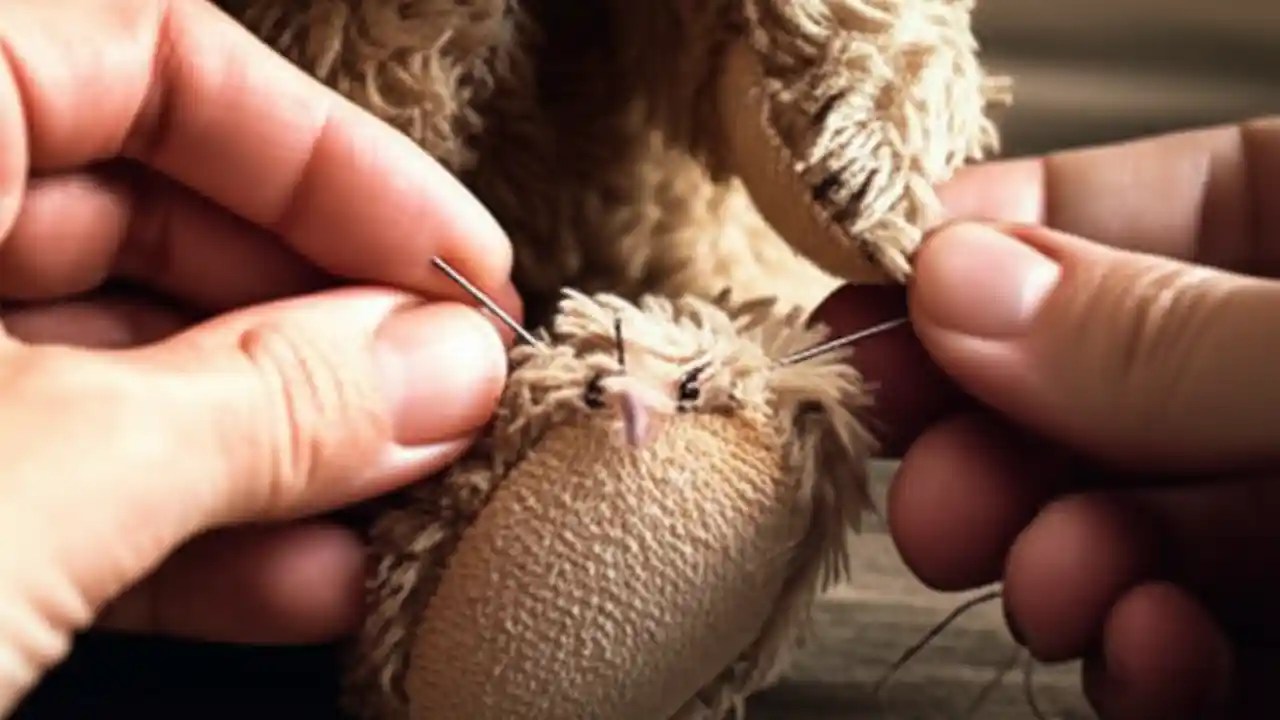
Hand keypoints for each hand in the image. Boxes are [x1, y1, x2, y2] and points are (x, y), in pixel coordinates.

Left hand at [0, 0, 517, 710]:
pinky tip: (308, 581)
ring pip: (118, 368)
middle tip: (446, 397)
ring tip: (403, 502)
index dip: (330, 161)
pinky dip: (188, 535)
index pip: (151, 57)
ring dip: (278, 451)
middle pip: (153, 219)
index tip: (461, 260)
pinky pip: (63, 482)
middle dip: (321, 327)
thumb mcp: (40, 472)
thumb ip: (258, 409)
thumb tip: (442, 371)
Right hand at [815, 118, 1279, 718]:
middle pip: (1095, 381)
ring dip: (1053, 557)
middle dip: (993, 434)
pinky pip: (1189, 644)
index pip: (1134, 210)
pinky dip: (1141, 662)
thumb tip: (958, 286)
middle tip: (923, 472)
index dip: (993, 244)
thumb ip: (1170, 334)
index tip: (869, 300)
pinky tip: (1143, 653)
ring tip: (1047, 581)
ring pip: (1124, 523)